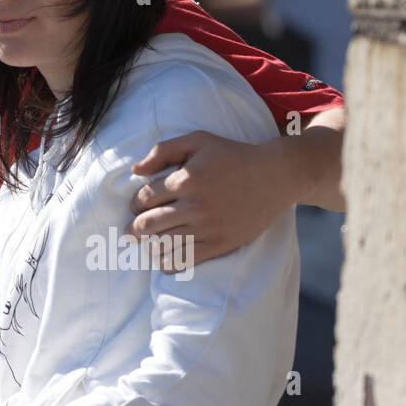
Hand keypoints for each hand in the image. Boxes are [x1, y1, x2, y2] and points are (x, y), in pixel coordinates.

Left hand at [128, 131, 289, 271]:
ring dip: (148, 246)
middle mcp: (194, 206)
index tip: (136, 207)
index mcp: (185, 180)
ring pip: (163, 245)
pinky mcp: (221, 244)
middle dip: (133, 229)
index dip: (135, 204)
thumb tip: (135, 170)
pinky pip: (185, 260)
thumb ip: (162, 151)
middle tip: (130, 231)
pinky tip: (163, 261)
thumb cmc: (233, 155)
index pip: (144, 198)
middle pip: (148, 224)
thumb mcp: (197, 140)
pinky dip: (168, 264)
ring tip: (146, 244)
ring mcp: (208, 228)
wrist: (275, 176)